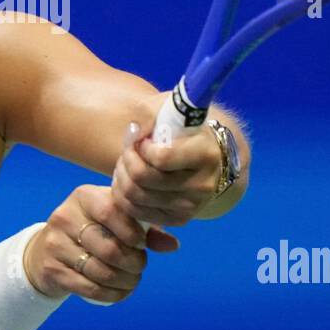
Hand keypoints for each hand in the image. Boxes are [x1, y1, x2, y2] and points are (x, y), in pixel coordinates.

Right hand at [22, 184, 178, 304]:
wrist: (45, 251)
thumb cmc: (90, 231)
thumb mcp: (113, 220)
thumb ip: (145, 229)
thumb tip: (173, 245)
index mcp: (84, 197)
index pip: (112, 212)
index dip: (133, 232)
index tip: (142, 244)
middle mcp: (65, 216)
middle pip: (109, 247)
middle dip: (133, 263)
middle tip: (140, 267)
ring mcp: (55, 244)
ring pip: (100, 271)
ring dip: (124, 282)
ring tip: (132, 280)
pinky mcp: (52, 269)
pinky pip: (89, 288)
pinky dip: (111, 295)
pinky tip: (120, 292)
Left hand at [111, 92, 224, 232]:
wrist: (207, 156)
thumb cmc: (184, 129)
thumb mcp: (171, 109)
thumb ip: (150, 114)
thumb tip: (134, 131)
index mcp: (205, 154)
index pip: (162, 158)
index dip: (142, 147)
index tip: (143, 138)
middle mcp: (202, 184)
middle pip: (143, 178)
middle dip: (127, 160)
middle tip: (129, 149)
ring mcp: (191, 206)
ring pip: (135, 196)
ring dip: (121, 176)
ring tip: (126, 162)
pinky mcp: (179, 219)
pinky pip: (135, 211)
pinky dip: (123, 195)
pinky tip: (128, 179)